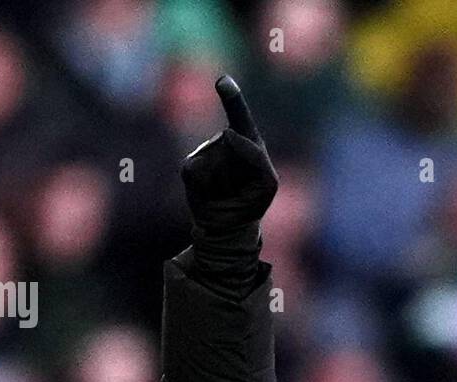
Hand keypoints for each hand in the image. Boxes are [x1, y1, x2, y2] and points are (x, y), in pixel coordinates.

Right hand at [181, 75, 277, 239]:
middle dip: (241, 168)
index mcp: (247, 140)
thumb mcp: (266, 183)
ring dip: (225, 181)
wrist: (227, 225)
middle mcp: (225, 141)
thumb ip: (255, 155)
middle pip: (231, 144)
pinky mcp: (190, 166)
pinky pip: (196, 170)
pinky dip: (206, 186)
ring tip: (227, 190)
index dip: (231, 97)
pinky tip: (212, 192)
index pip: (240, 117)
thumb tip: (227, 133)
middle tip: (241, 186)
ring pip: (215, 159)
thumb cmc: (251, 200)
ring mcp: (206, 152)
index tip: (222, 81)